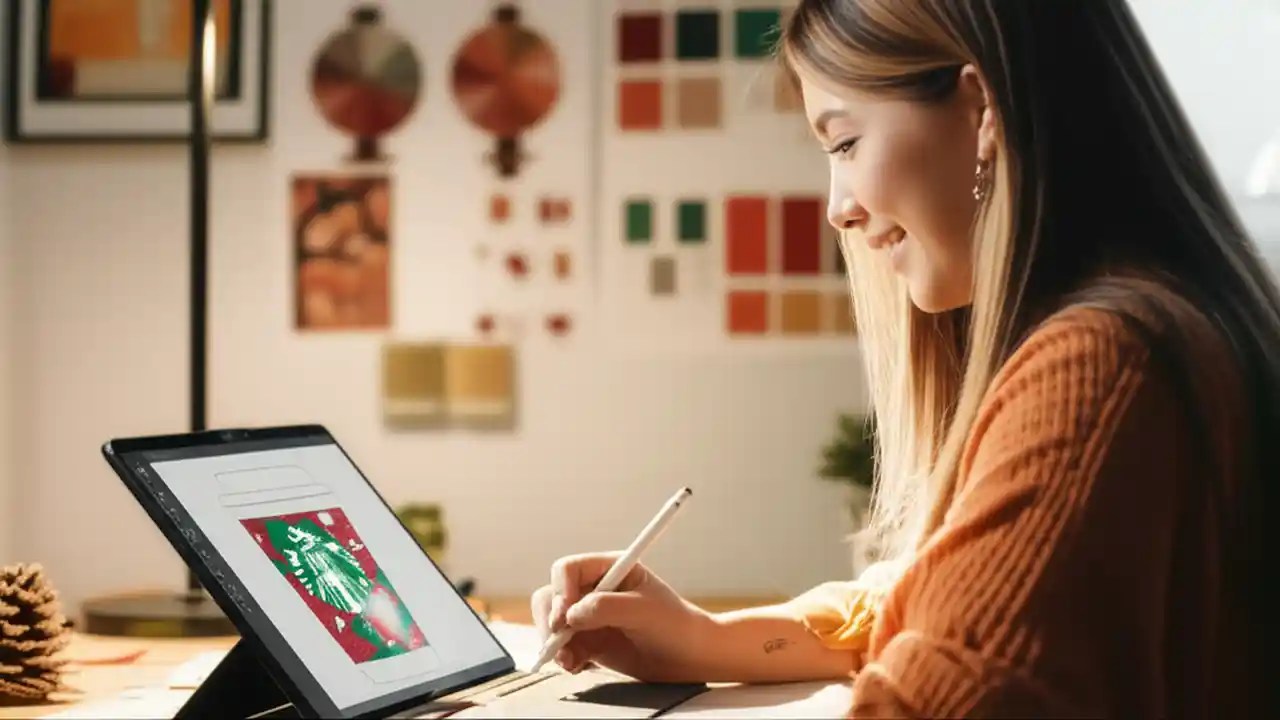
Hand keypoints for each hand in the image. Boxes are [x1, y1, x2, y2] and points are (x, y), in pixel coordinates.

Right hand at [530, 552, 714, 682]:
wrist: (690, 657)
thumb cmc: (675, 625)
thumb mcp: (643, 611)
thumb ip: (605, 608)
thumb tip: (570, 616)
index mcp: (609, 568)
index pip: (568, 569)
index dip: (561, 590)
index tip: (565, 616)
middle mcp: (595, 588)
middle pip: (552, 595)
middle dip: (550, 619)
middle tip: (558, 644)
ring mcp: (590, 616)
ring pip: (553, 623)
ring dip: (554, 643)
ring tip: (570, 662)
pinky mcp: (591, 641)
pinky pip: (563, 647)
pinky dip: (565, 658)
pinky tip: (579, 667)